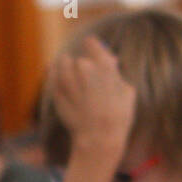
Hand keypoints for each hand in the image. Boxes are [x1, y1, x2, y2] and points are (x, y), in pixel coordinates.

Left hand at [47, 36, 135, 163]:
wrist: (98, 138)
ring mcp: (66, 78)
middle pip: (79, 59)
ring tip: (77, 87)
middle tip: (89, 82)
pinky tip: (70, 96)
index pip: (91, 43)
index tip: (94, 55)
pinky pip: (54, 78)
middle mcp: (82, 67)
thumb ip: (116, 73)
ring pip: (63, 64)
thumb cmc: (118, 117)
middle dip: (83, 68)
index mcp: (102, 64)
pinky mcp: (55, 89)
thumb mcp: (127, 92)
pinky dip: (60, 83)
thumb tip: (110, 61)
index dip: (93, 50)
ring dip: (68, 72)